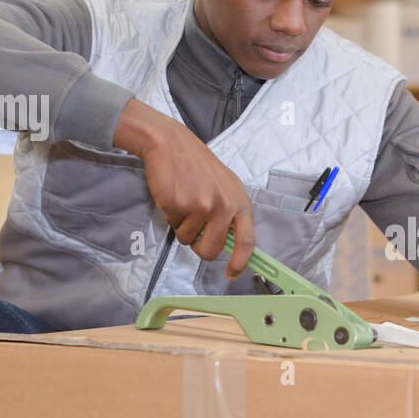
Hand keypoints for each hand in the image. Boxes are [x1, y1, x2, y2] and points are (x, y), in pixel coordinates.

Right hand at [112, 98, 255, 278]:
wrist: (172, 144)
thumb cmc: (199, 166)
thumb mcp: (226, 188)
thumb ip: (231, 214)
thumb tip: (231, 246)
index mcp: (240, 202)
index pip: (247, 241)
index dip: (240, 262)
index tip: (232, 273)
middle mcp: (224, 206)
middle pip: (212, 250)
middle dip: (200, 248)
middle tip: (194, 234)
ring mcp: (202, 206)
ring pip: (188, 239)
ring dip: (182, 227)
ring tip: (184, 201)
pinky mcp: (180, 206)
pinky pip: (173, 226)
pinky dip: (171, 216)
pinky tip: (174, 195)